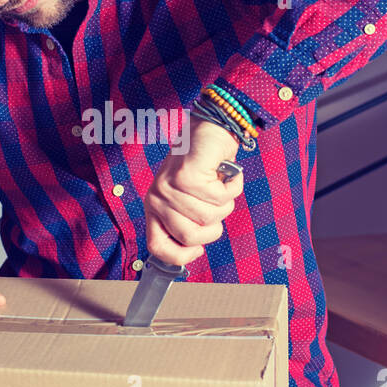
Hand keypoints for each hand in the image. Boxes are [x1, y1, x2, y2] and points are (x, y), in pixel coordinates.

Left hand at [142, 115, 243, 266]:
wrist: (211, 129)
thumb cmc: (203, 167)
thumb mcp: (189, 199)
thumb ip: (187, 222)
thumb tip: (194, 249)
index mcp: (154, 207)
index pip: (157, 247)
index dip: (180, 256)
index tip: (199, 249)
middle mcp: (157, 198)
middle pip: (189, 237)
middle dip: (213, 228)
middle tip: (217, 206)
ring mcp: (170, 187)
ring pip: (209, 218)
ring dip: (225, 203)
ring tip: (220, 185)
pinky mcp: (187, 177)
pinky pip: (220, 199)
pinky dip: (232, 188)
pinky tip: (225, 174)